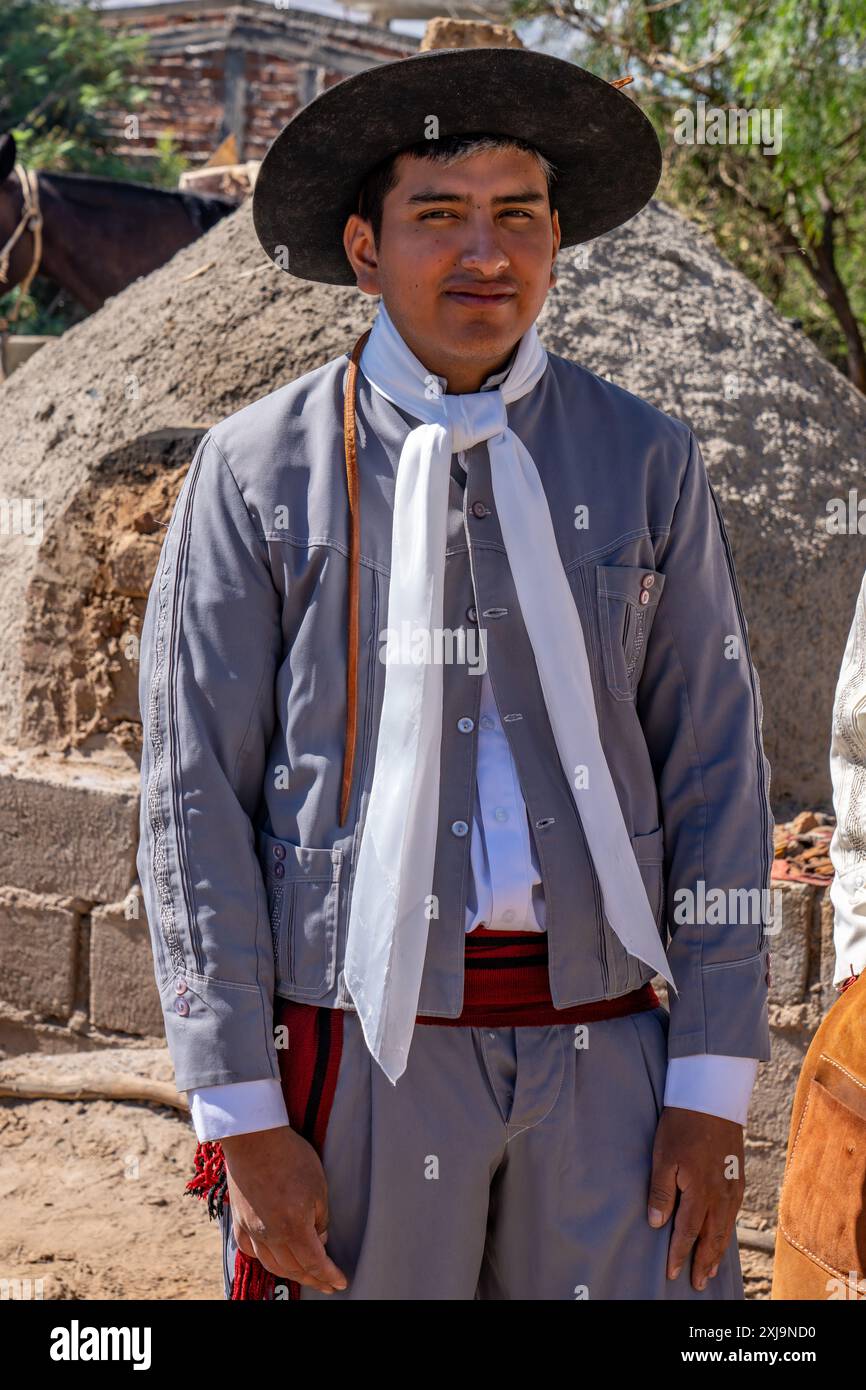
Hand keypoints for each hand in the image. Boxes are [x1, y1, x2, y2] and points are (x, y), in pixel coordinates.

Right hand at [220, 1125, 348, 1293]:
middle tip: (326, 1284)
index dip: (328, 1276)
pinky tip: (271, 1258)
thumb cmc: (290, 1156)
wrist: (253, 1138)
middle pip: (293, 1268)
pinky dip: (264, 1259)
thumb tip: (318, 1238)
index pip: (314, 1263)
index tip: (340, 1283)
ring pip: (271, 1264)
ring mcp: (251, 1229)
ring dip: (290, 1273)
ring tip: (304, 1274)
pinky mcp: (239, 1219)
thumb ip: (320, 1218)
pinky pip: (251, 1250)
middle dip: (312, 1278)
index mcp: (293, 1228)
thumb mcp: (318, 1186)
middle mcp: (270, 1235)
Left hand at [646, 1106, 744, 1290]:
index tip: (672, 1273)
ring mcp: (732, 1186)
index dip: (679, 1254)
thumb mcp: (663, 1157)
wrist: (712, 1097)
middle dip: (704, 1262)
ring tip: (711, 1268)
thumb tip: (656, 1224)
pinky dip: (728, 1230)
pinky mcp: (738, 1176)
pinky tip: (723, 1234)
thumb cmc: (682, 1125)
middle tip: (698, 1283)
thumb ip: (661, 1192)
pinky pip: (734, 1213)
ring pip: (726, 1228)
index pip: (688, 1233)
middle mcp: (720, 1195)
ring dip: (717, 1250)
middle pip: (712, 1237)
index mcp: (699, 1192)